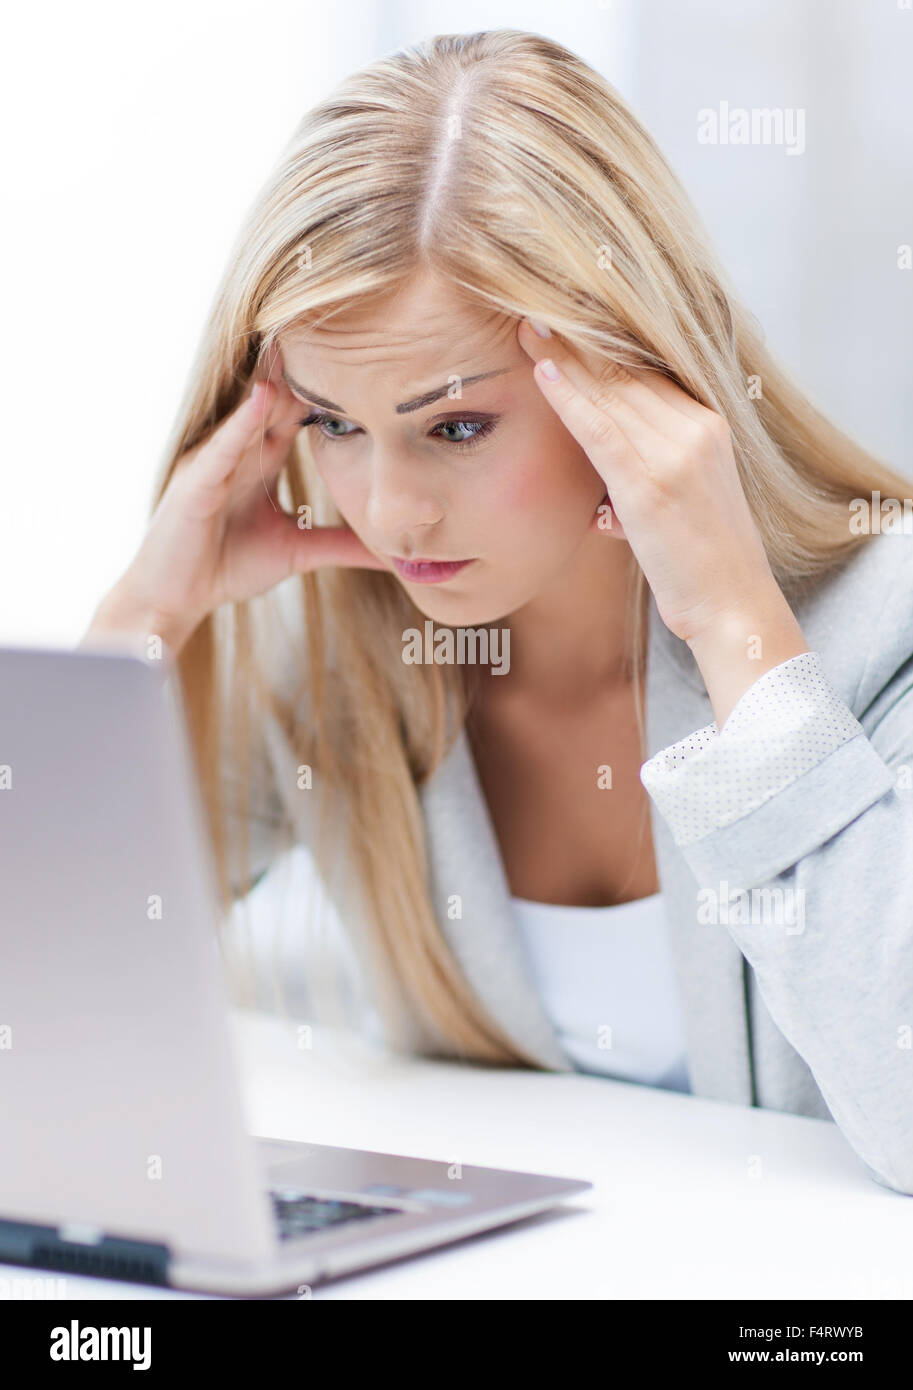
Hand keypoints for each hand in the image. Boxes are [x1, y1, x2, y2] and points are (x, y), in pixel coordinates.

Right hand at [98, 359, 385, 655]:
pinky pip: (224, 445)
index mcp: (264, 458)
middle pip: (280, 398)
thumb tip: (389, 553)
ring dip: (278, 377)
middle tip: (345, 329)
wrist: (175, 597)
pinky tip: (264, 397)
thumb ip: (340, 545)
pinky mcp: (197, 480)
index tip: (371, 361)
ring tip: (307, 337)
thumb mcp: (297, 552)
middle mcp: (241, 450)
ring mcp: (217, 460)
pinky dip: (243, 422)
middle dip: (308, 366)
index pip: (302, 411)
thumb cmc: (226, 565)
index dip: (332, 387)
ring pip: (253, 411)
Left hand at [516, 318, 783, 646]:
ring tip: (528, 328)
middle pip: (627, 373)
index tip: (567, 322)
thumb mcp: (684, 503)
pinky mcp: (651, 487)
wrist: (733, 606)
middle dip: (577, 340)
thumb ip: (649, 475)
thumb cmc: (702, 565)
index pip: (647, 374)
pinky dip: (570, 399)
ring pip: (611, 393)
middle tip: (534, 310)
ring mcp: (675, 456)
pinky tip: (544, 374)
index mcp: (708, 427)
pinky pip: (602, 431)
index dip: (602, 347)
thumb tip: (603, 487)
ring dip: (564, 358)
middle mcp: (696, 430)